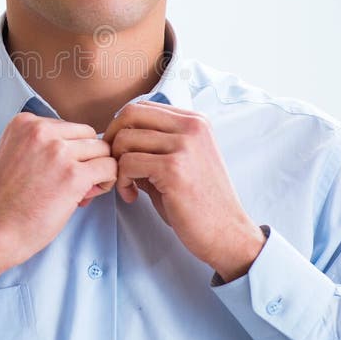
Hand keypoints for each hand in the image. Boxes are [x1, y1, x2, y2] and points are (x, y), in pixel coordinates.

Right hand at [0, 112, 116, 288]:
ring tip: (81, 191)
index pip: (67, 127)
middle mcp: (41, 131)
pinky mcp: (72, 175)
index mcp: (25, 122)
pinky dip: (107, 181)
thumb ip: (43, 145)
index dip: (69, 151)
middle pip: (88, 135)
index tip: (58, 172)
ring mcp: (57, 152)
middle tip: (73, 184)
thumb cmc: (3, 202)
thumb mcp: (15, 155)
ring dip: (98, 169)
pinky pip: (109, 168)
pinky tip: (88, 195)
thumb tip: (84, 151)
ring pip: (101, 150)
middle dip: (87, 157)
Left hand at [102, 100, 264, 281]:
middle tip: (114, 165)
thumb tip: (115, 137)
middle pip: (130, 114)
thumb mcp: (180, 162)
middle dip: (112, 139)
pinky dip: (121, 181)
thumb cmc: (199, 202)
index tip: (120, 152)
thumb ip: (152, 146)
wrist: (227, 233)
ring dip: (116, 166)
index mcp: (195, 121)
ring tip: (128, 186)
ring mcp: (184, 146)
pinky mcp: (174, 169)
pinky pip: (127, 164)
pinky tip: (132, 196)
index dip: (121, 127)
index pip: (142, 106)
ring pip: (125, 140)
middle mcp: (192, 127)